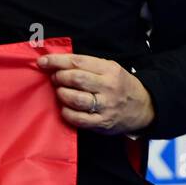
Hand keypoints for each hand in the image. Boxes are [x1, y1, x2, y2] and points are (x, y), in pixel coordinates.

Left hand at [36, 53, 154, 134]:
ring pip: (75, 99)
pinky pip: (78, 118)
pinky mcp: (102, 123)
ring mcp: (106, 106)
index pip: (78, 62)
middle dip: (59, 77)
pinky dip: (66, 112)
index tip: (43, 62)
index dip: (57, 61)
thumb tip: (56, 62)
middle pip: (75, 79)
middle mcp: (108, 87)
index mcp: (109, 70)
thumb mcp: (109, 69)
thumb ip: (87, 65)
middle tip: (55, 78)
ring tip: (61, 92)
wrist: (143, 108)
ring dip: (61, 94)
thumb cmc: (119, 86)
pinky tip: (65, 108)